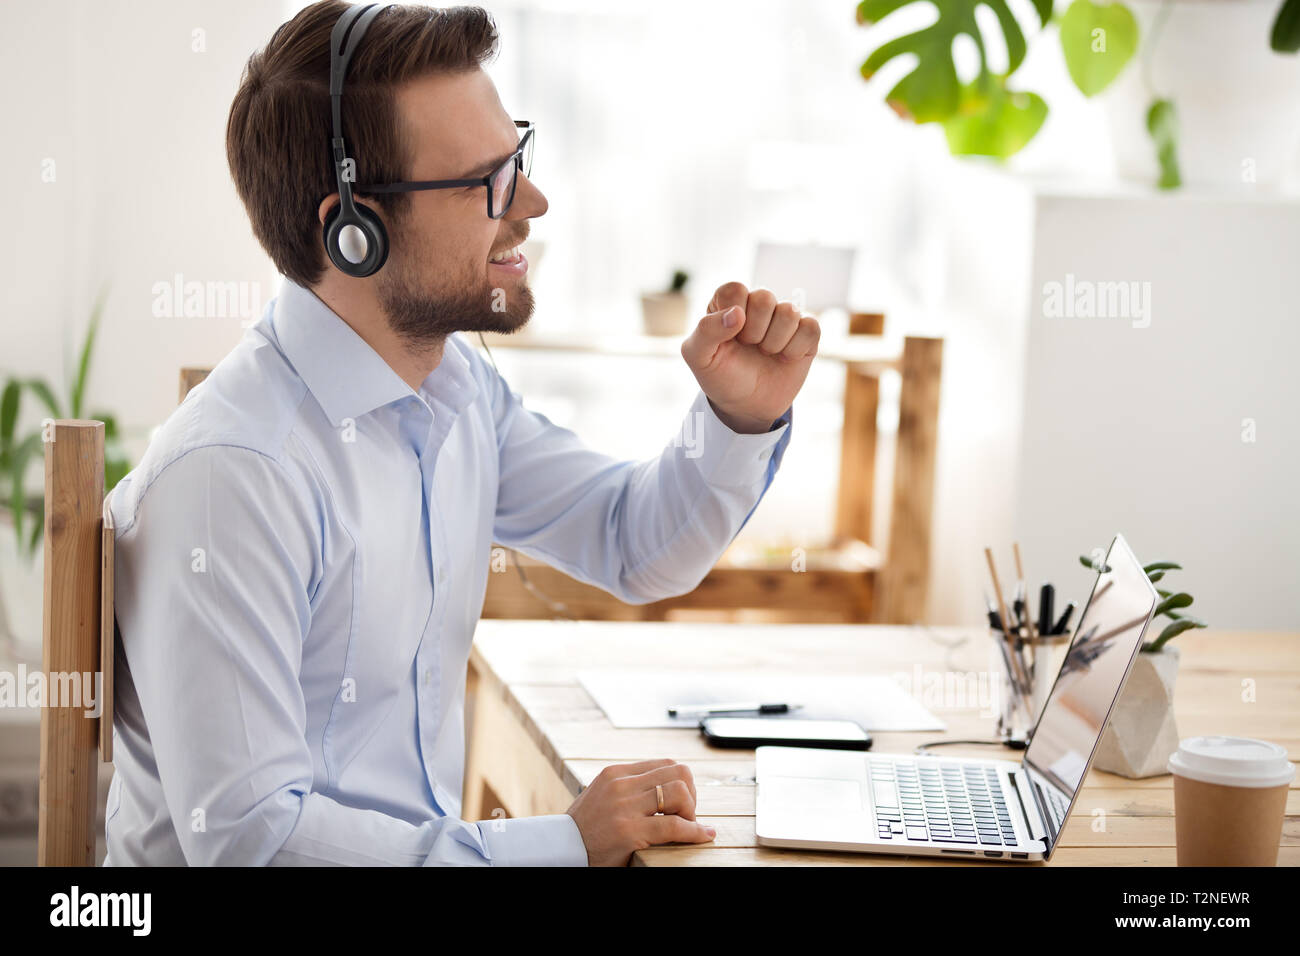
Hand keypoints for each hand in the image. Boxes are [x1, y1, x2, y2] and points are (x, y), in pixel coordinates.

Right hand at [566, 758, 714, 865]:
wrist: (560, 850)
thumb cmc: (584, 828)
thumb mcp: (603, 796)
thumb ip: (628, 787)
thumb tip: (664, 786)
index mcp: (615, 773)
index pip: (665, 764)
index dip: (682, 782)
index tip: (683, 802)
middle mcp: (621, 785)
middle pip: (678, 772)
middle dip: (691, 794)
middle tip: (687, 814)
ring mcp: (624, 807)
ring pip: (680, 793)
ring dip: (691, 812)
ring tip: (687, 826)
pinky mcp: (629, 832)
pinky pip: (674, 826)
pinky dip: (695, 831)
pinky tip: (704, 836)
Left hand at [679, 282, 819, 433]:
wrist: (746, 406)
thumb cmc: (720, 376)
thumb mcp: (698, 357)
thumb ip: (707, 330)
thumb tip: (738, 313)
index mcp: (728, 302)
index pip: (735, 289)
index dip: (733, 316)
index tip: (729, 338)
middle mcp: (756, 304)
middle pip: (764, 297)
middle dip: (754, 331)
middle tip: (748, 347)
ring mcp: (783, 317)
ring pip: (789, 311)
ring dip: (774, 342)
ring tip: (765, 353)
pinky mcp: (806, 333)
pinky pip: (810, 327)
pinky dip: (796, 349)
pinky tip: (784, 358)